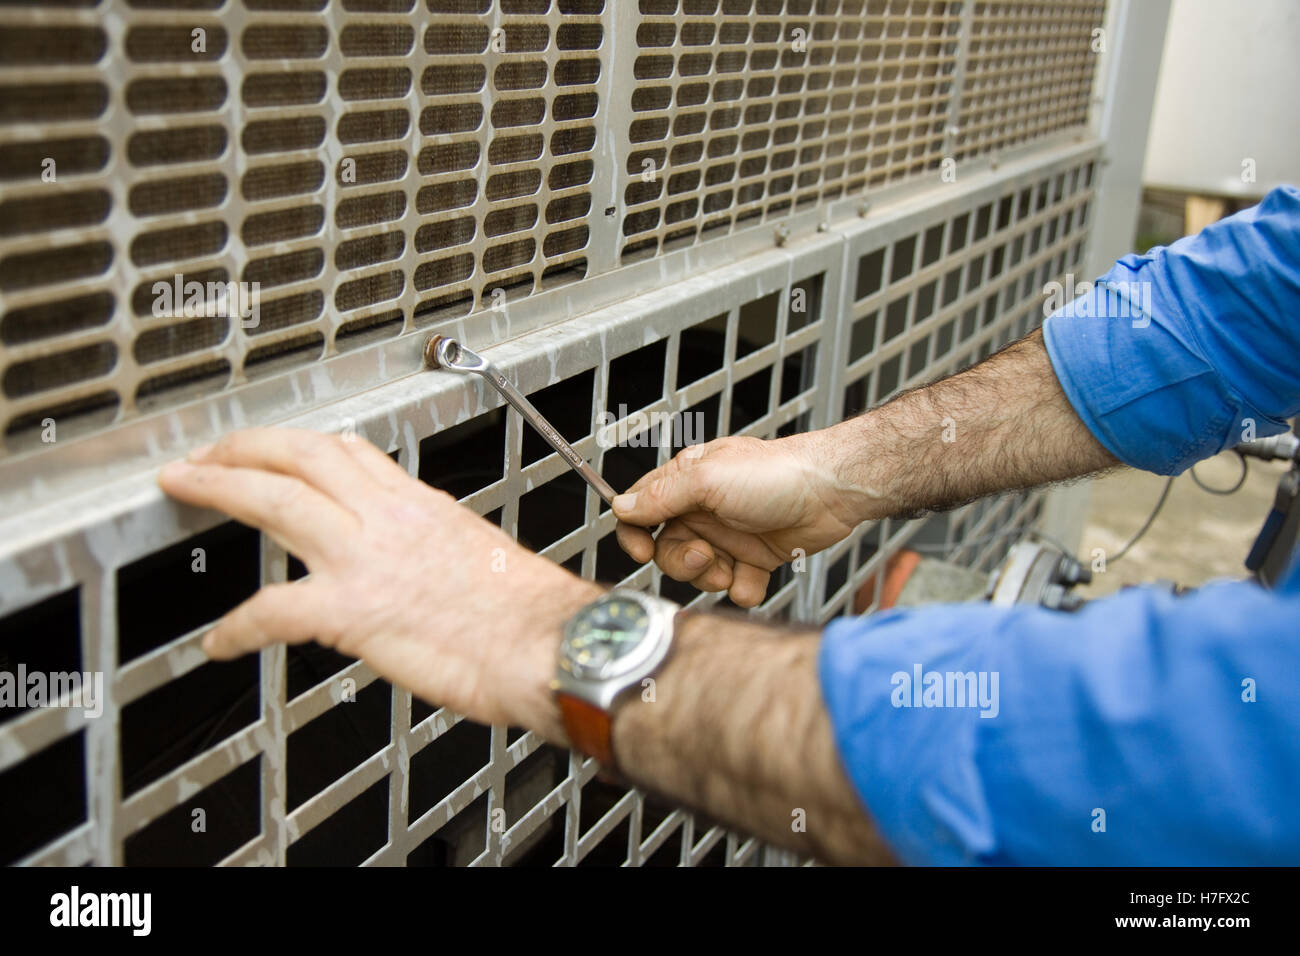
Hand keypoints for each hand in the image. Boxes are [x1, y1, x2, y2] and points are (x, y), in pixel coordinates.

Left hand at [157, 428, 600, 741]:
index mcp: (422, 506)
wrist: (549, 644)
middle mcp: (390, 518)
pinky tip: (220, 640)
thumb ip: (440, 546)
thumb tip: (426, 560)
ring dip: (219, 487)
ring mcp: (367, 558)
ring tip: (185, 486)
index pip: (353, 453)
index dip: (304, 444)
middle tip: (210, 453)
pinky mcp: (353, 609)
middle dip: (245, 446)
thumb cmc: (530, 614)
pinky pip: (273, 609)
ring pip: (276, 499)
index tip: (282, 448)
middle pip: (302, 455)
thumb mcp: (484, 554)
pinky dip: (238, 626)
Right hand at [612, 432, 866, 607]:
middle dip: (683, 562)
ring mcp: (730, 535)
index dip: (635, 534)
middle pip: (669, 549)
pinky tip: (755, 578)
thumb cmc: (775, 474)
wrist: (831, 493)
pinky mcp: (755, 557)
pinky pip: (735, 585)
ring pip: (700, 572)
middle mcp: (704, 509)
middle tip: (707, 557)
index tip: (641, 552)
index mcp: (687, 483)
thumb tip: (621, 507)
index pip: (641, 510)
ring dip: (712, 577)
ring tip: (734, 568)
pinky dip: (743, 588)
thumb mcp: (708, 480)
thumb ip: (661, 496)